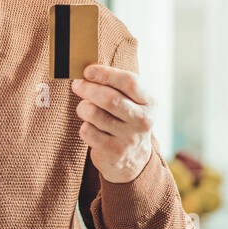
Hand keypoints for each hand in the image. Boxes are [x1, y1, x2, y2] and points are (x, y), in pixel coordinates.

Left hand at [70, 63, 154, 183]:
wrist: (133, 158)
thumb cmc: (126, 120)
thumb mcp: (131, 102)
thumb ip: (115, 86)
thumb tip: (88, 70)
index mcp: (150, 103)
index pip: (129, 82)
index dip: (105, 74)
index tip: (88, 71)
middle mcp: (143, 120)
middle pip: (109, 98)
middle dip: (88, 88)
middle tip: (77, 85)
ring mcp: (129, 137)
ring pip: (94, 114)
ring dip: (83, 108)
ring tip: (84, 108)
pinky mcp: (113, 151)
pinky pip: (87, 131)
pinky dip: (84, 126)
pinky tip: (91, 128)